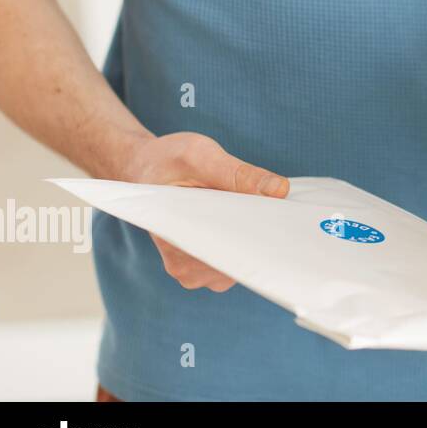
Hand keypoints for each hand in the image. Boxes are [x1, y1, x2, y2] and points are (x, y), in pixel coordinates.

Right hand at [121, 131, 288, 291]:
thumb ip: (238, 173)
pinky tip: (251, 217)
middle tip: (278, 206)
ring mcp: (194, 272)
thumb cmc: (167, 160)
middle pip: (239, 260)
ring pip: (241, 263)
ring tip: (257, 207)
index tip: (282, 216)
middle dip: (261, 234)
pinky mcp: (203, 269)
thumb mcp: (199, 155)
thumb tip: (280, 190)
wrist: (144, 167)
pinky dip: (249, 239)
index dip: (260, 234)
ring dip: (255, 236)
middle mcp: (183, 267)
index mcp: (176, 240)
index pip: (230, 251)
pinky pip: (237, 260)